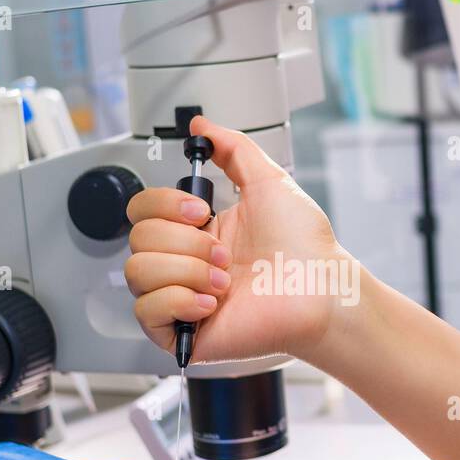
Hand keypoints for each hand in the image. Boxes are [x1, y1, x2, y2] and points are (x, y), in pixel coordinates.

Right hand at [125, 116, 354, 364]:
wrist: (322, 291)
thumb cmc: (306, 247)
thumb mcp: (268, 180)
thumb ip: (233, 148)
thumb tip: (200, 126)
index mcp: (197, 232)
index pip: (142, 211)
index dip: (164, 205)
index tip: (202, 211)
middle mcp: (184, 264)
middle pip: (137, 239)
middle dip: (186, 242)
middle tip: (225, 254)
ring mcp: (181, 299)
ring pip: (138, 273)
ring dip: (187, 270)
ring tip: (225, 280)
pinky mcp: (183, 333)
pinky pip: (145, 312)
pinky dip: (178, 301)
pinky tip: (211, 303)